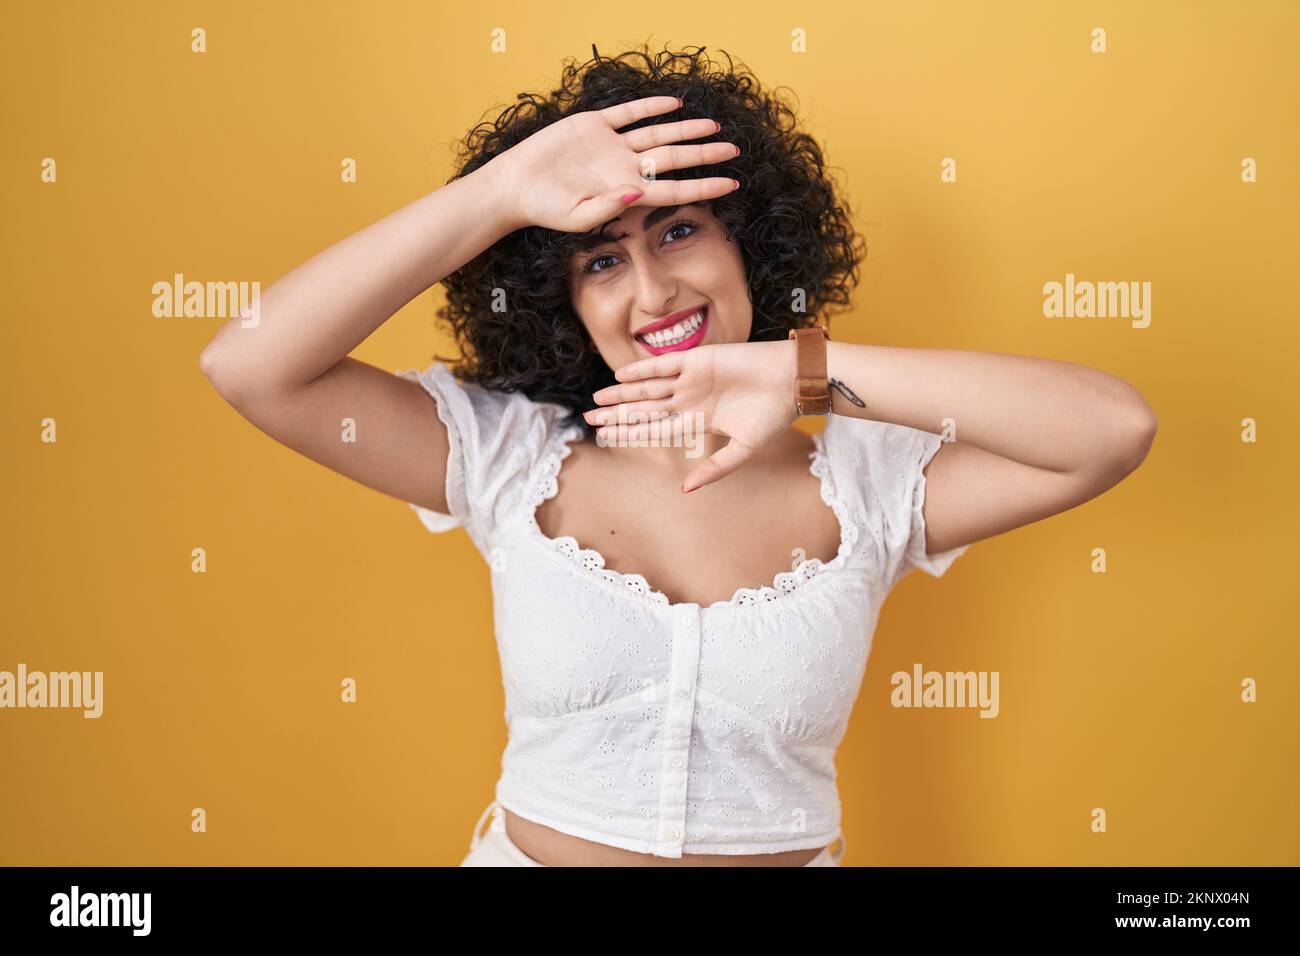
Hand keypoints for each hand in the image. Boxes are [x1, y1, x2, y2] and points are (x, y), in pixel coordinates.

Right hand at [490, 95, 738, 233]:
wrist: (515, 186)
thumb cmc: (544, 208)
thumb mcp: (576, 217)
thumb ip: (608, 206)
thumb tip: (638, 191)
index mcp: (626, 191)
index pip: (674, 188)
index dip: (704, 186)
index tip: (732, 184)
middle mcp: (625, 167)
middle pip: (674, 158)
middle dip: (705, 155)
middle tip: (734, 150)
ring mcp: (612, 146)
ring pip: (658, 134)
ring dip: (686, 129)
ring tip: (713, 126)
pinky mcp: (594, 126)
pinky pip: (628, 113)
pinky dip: (651, 107)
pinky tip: (674, 104)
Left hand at [582, 340, 799, 493]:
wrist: (793, 381)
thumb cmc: (774, 416)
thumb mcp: (743, 449)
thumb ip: (715, 468)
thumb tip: (685, 490)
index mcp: (700, 422)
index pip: (656, 429)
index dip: (631, 433)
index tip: (606, 438)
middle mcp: (691, 400)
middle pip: (645, 409)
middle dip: (618, 414)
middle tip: (589, 419)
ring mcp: (693, 379)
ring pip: (649, 388)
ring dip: (623, 393)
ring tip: (597, 398)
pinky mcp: (699, 359)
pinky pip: (665, 365)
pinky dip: (643, 369)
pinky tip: (620, 375)